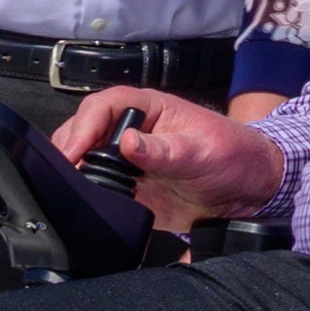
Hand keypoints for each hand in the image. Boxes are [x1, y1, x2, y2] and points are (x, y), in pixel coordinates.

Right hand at [52, 88, 284, 229]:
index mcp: (150, 108)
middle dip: (67, 150)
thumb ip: (165, 150)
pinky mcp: (124, 187)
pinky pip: (92, 187)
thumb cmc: (233, 156)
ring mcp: (124, 160)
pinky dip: (80, 194)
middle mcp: (132, 130)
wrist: (247, 190)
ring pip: (82, 158)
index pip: (104, 105)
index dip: (84, 126)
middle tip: (62, 177)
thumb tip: (128, 144)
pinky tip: (77, 205)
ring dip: (70, 172)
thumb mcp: (202, 152)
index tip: (73, 153)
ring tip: (66, 192)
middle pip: (84, 130)